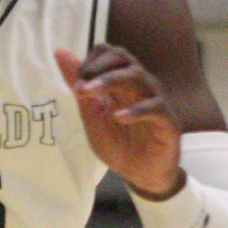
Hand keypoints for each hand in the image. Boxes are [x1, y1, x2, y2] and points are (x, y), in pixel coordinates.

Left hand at [55, 46, 182, 196]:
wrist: (141, 175)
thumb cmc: (119, 144)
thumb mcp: (91, 115)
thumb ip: (79, 86)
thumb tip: (60, 52)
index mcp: (122, 82)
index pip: (112, 52)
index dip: (93, 59)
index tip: (78, 77)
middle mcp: (140, 85)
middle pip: (125, 59)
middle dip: (100, 66)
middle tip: (82, 84)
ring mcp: (155, 100)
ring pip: (138, 77)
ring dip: (111, 81)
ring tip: (91, 92)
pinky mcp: (167, 120)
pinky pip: (155, 107)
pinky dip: (136, 110)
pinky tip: (119, 117)